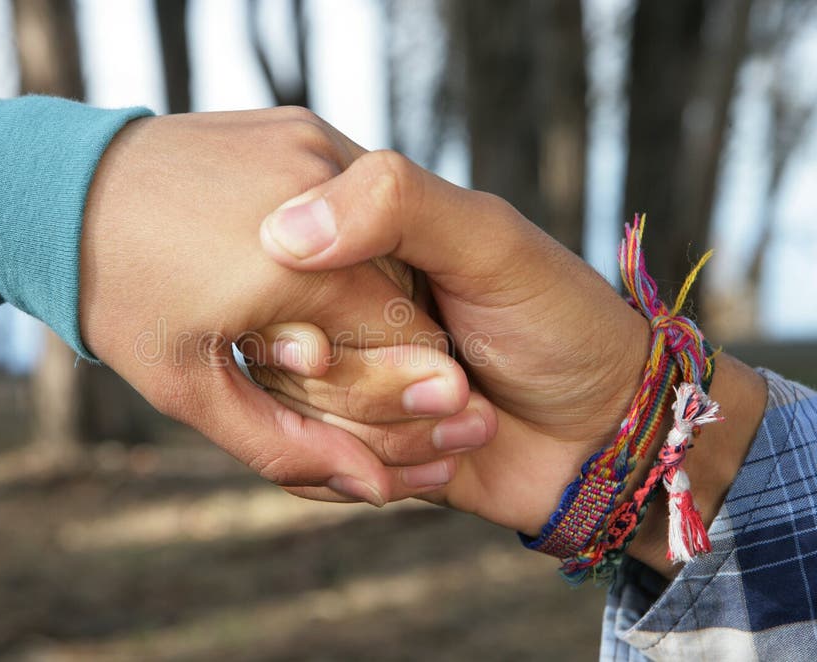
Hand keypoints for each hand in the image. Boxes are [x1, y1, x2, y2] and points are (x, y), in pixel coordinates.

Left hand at [77, 109, 494, 506]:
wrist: (60, 190)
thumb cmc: (119, 296)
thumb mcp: (189, 386)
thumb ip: (286, 445)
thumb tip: (376, 486)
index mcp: (299, 268)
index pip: (406, 338)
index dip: (396, 378)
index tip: (374, 397)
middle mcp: (321, 192)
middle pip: (402, 283)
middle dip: (379, 330)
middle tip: (320, 347)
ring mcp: (312, 144)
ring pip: (386, 232)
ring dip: (366, 276)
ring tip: (301, 300)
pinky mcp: (300, 123)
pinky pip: (355, 189)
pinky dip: (347, 230)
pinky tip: (297, 250)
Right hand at [257, 149, 767, 575]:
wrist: (604, 437)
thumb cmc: (559, 323)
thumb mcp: (489, 241)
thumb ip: (395, 205)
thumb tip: (280, 229)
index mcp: (361, 246)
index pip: (275, 280)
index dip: (301, 325)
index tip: (328, 349)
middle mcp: (342, 311)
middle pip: (283, 362)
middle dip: (373, 388)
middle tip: (457, 383)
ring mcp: (348, 380)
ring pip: (301, 421)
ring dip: (396, 433)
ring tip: (469, 418)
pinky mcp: (357, 443)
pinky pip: (322, 470)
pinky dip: (391, 473)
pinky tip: (450, 457)